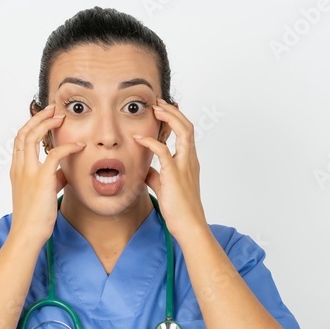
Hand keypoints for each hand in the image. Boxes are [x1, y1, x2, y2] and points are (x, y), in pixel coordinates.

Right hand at [9, 104, 85, 247]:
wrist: (27, 234)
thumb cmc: (35, 218)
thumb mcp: (42, 194)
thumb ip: (51, 179)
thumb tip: (64, 172)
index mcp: (17, 170)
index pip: (20, 140)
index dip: (32, 125)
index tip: (46, 117)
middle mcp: (19, 168)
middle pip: (23, 132)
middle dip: (38, 117)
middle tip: (54, 109)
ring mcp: (28, 172)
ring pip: (31, 137)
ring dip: (47, 123)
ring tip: (61, 117)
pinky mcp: (41, 179)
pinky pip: (55, 155)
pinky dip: (68, 147)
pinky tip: (79, 146)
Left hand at [132, 99, 208, 242]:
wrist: (189, 226)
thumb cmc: (179, 210)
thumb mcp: (164, 188)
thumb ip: (156, 175)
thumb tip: (145, 168)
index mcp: (189, 162)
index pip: (186, 132)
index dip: (175, 118)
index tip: (162, 109)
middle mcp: (190, 160)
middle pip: (187, 126)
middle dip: (173, 111)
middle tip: (158, 102)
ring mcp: (184, 166)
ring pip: (184, 131)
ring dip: (169, 117)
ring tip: (155, 108)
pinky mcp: (174, 174)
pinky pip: (163, 151)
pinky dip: (151, 141)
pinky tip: (139, 138)